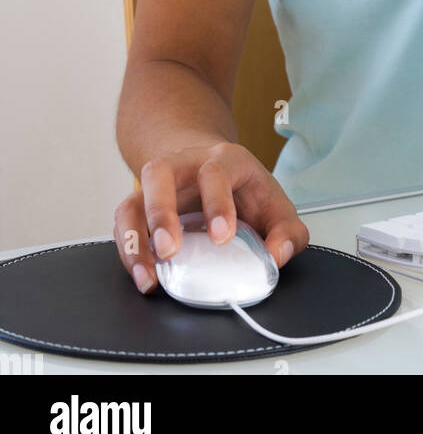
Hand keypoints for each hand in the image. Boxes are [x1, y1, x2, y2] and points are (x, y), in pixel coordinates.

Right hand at [113, 139, 309, 293]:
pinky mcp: (140, 203)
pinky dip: (128, 248)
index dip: (217, 203)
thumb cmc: (246, 192)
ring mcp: (158, 183)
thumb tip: (277, 255)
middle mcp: (185, 164)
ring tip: (149, 274)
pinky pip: (124, 220)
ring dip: (136, 235)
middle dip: (162, 211)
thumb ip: (288, 233)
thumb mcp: (276, 206)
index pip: (216, 171)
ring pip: (134, 196)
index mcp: (225, 160)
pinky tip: (143, 274)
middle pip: (162, 171)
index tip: (222, 237)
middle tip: (170, 250)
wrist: (213, 168)